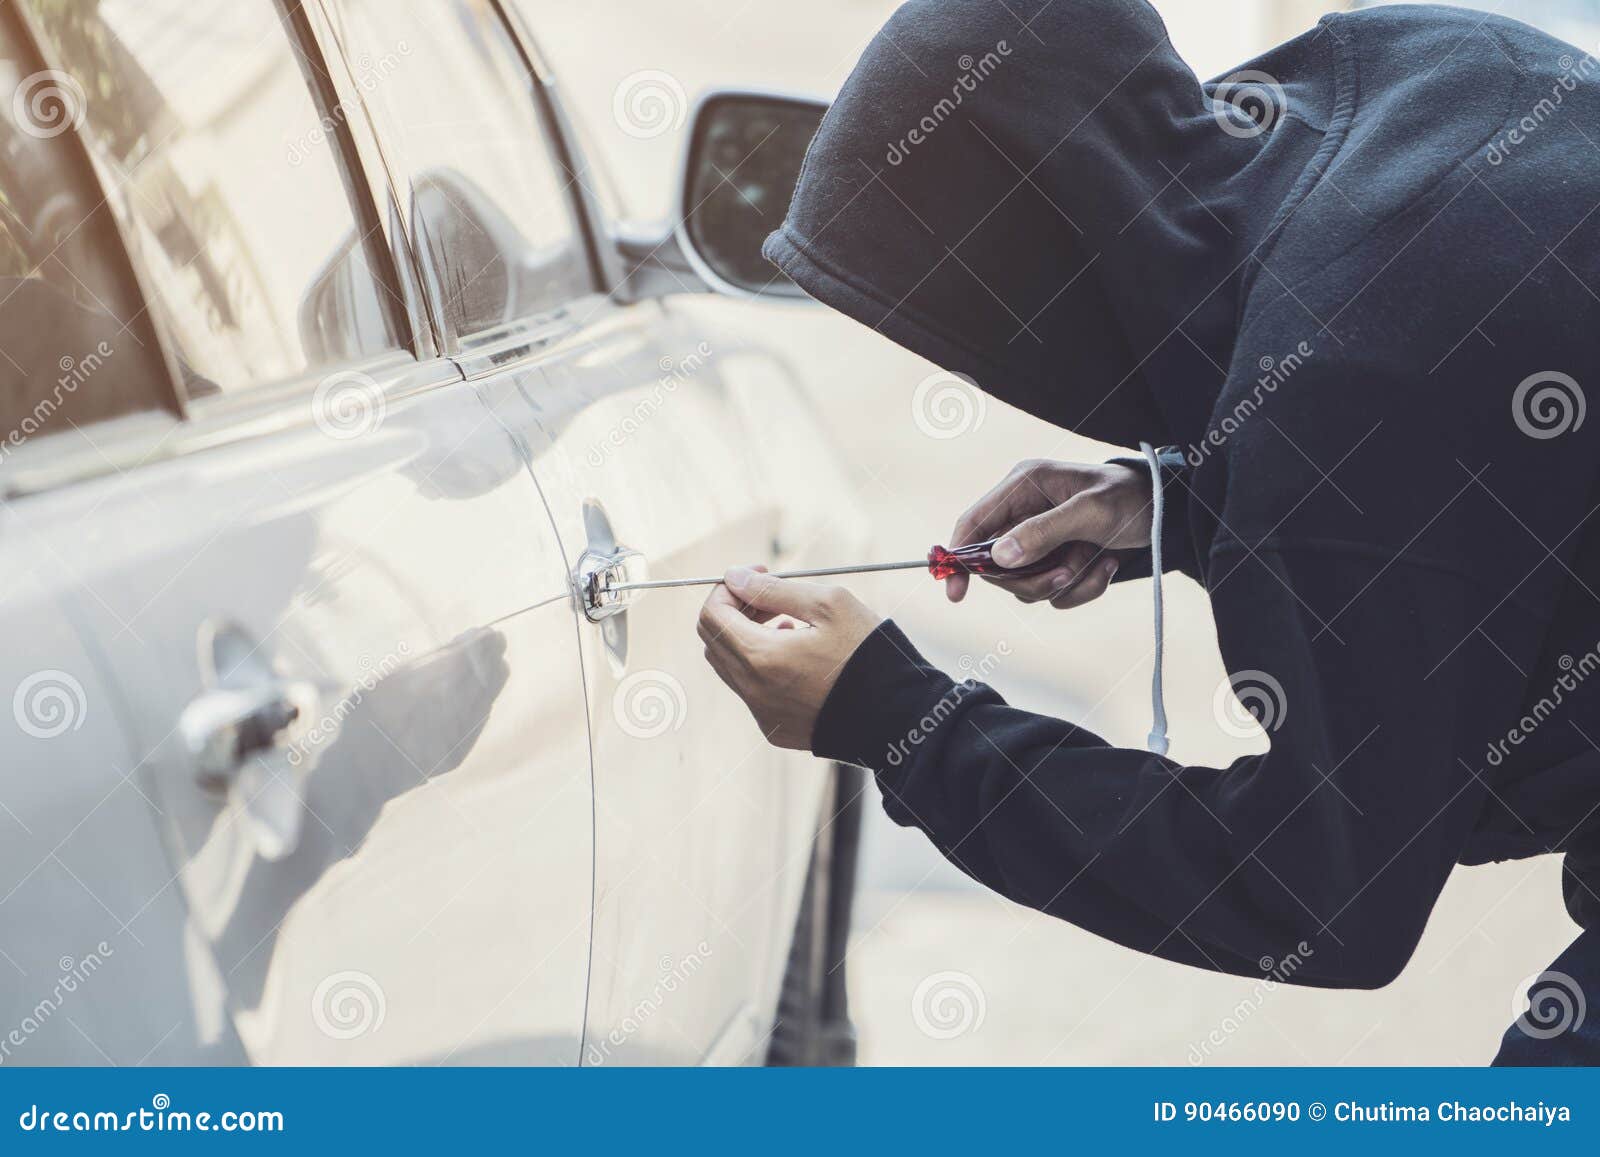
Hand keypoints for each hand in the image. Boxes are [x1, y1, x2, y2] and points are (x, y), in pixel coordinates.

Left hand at [697, 566, 882, 749]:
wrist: (900, 716)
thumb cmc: (869, 654)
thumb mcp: (829, 604)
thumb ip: (774, 589)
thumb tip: (734, 578)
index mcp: (760, 658)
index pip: (711, 615)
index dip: (729, 588)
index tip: (760, 575)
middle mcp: (752, 691)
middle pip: (715, 641)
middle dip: (736, 610)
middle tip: (773, 598)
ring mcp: (762, 714)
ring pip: (732, 666)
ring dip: (749, 638)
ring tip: (790, 625)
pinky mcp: (776, 729)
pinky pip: (753, 691)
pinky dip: (763, 667)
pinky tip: (800, 657)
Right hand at [948, 459, 1152, 608]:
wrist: (1169, 513)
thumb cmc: (1131, 498)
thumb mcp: (1090, 512)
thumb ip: (1043, 532)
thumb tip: (998, 557)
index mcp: (1023, 486)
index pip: (972, 523)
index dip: (958, 558)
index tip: (956, 593)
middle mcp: (1025, 512)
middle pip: (997, 565)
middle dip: (1032, 577)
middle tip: (1065, 574)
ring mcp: (1041, 539)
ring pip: (1026, 583)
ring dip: (1063, 583)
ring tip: (1095, 561)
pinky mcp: (1058, 559)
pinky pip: (1053, 592)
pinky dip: (1081, 587)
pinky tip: (1106, 564)